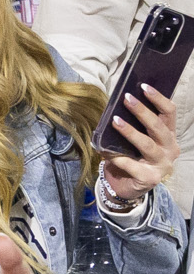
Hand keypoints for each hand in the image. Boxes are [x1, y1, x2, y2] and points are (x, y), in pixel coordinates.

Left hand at [101, 82, 177, 201]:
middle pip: (158, 127)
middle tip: (127, 98)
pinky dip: (116, 157)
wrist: (126, 187)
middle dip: (142, 111)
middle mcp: (170, 149)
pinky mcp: (150, 178)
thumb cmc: (131, 157)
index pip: (169, 113)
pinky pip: (131, 165)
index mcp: (169, 135)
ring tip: (115, 121)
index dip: (158, 99)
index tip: (144, 86)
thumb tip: (120, 103)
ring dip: (130, 132)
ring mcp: (162, 164)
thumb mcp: (135, 140)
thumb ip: (134, 126)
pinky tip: (104, 151)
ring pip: (147, 144)